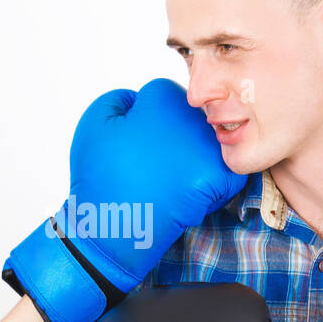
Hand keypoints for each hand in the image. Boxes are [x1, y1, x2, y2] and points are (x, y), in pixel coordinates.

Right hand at [3, 79, 244, 321]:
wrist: (110, 226)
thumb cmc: (99, 176)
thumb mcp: (95, 121)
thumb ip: (123, 98)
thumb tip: (144, 100)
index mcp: (161, 97)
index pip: (168, 95)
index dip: (151, 120)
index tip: (141, 143)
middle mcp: (189, 116)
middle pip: (194, 119)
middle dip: (179, 138)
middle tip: (158, 164)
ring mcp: (205, 147)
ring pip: (212, 144)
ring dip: (198, 158)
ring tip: (172, 180)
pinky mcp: (216, 178)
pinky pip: (227, 174)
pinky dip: (214, 185)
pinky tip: (189, 194)